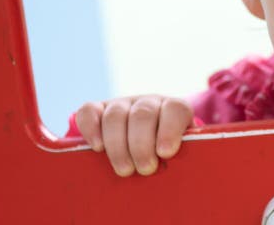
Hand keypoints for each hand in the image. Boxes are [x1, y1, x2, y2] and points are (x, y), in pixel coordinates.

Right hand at [75, 95, 194, 176]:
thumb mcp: (182, 156)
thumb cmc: (169, 159)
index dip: (170, 130)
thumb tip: (184, 169)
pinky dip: (90, 128)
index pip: (175, 109)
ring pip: (115, 114)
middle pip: (143, 114)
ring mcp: (123, 104)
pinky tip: (97, 148)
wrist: (146, 153)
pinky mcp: (99, 110)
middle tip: (146, 169)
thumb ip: (183, 156)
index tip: (165, 153)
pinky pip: (89, 110)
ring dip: (117, 145)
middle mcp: (149, 102)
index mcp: (174, 109)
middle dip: (142, 145)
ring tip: (125, 170)